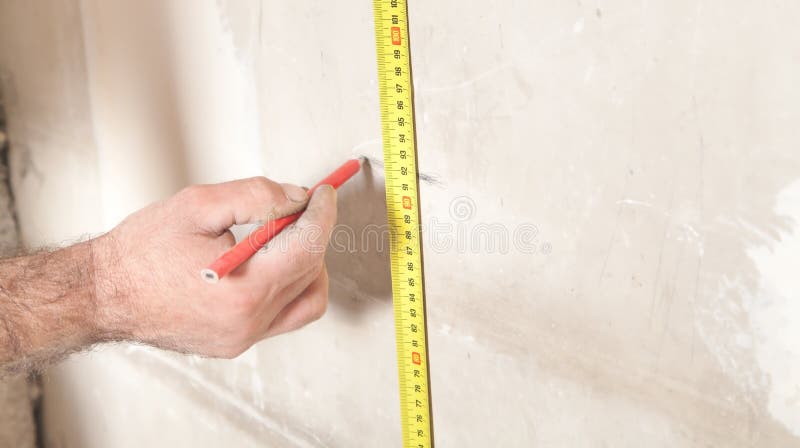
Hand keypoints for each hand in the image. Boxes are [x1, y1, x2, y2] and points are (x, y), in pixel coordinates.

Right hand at [92, 177, 336, 357]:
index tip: (324, 193)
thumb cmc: (141, 250)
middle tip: (300, 206)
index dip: (323, 214)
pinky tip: (272, 264)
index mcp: (244, 290)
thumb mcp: (197, 205)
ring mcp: (244, 338)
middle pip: (311, 271)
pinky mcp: (236, 344)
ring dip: (308, 263)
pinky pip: (285, 316)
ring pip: (307, 298)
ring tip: (285, 235)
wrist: (103, 294)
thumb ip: (256, 197)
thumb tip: (298, 198)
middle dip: (313, 232)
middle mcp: (249, 322)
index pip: (308, 247)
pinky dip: (290, 287)